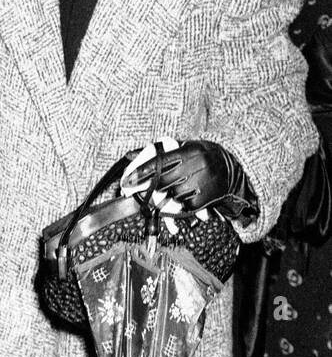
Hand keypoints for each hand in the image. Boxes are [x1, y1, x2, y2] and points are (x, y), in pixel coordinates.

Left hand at [125, 139, 257, 220]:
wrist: (229, 168)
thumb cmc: (199, 157)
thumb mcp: (183, 149)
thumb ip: (161, 154)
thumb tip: (129, 157)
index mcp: (189, 152)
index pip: (160, 163)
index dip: (141, 173)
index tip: (127, 181)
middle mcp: (197, 166)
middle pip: (163, 182)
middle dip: (149, 189)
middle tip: (139, 193)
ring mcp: (203, 183)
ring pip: (172, 196)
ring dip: (164, 199)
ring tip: (164, 196)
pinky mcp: (206, 199)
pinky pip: (184, 207)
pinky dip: (178, 206)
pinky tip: (180, 201)